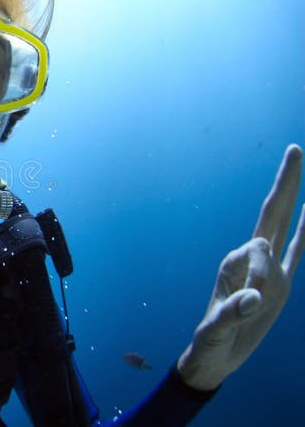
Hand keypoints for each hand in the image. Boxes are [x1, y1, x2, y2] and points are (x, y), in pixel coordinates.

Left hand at [177, 144, 303, 389]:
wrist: (215, 357)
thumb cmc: (210, 342)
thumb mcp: (215, 330)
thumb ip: (233, 312)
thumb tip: (256, 297)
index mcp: (233, 264)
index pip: (256, 248)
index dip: (260, 268)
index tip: (255, 297)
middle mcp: (251, 260)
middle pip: (272, 213)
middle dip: (286, 183)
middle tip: (296, 149)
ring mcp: (269, 271)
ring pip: (288, 227)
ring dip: (299, 199)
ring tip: (304, 169)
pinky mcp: (281, 286)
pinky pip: (300, 253)